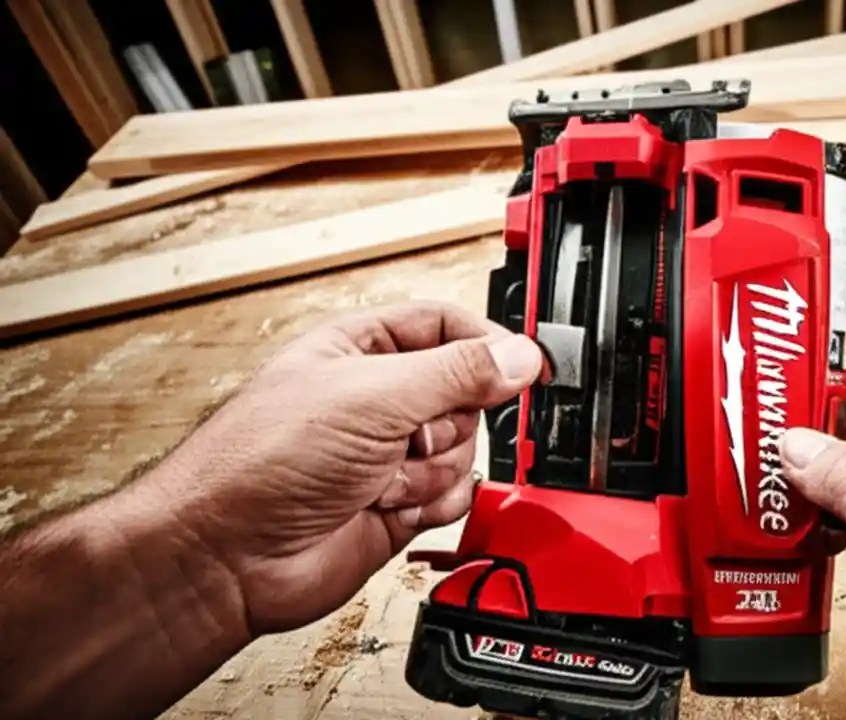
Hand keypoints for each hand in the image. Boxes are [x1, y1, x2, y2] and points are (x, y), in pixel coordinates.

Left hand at [151, 302, 542, 633]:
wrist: (231, 556)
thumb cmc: (262, 460)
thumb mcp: (372, 395)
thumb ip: (456, 373)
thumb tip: (518, 356)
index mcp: (363, 349)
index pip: (448, 327)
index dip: (490, 344)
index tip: (525, 364)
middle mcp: (379, 398)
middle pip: (467, 394)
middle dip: (445, 422)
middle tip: (409, 435)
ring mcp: (390, 453)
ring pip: (465, 450)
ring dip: (431, 470)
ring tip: (379, 477)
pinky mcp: (399, 503)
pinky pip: (455, 495)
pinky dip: (431, 504)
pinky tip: (388, 506)